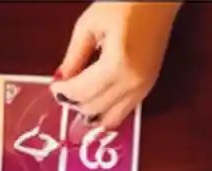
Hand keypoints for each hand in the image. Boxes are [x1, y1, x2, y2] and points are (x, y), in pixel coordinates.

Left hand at [49, 1, 180, 129]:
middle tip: (63, 91)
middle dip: (75, 103)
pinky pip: (124, 112)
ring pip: (110, 118)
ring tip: (78, 98)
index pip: (82, 92)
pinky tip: (95, 101)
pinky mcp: (148, 86)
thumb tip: (62, 79)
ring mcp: (144, 87)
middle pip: (94, 109)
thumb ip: (74, 56)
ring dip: (90, 112)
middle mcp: (133, 82)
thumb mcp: (89, 25)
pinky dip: (106, 111)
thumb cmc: (126, 4)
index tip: (54, 87)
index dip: (63, 92)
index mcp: (117, 65)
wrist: (157, 1)